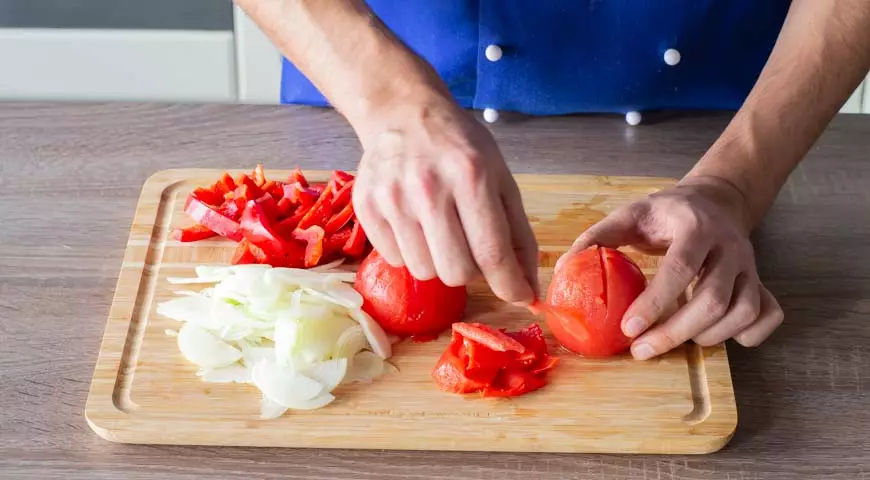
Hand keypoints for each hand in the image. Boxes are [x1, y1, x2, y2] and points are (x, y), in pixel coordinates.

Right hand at [352, 96, 538, 302]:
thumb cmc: (459, 146)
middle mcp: (428, 188)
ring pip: (424, 272)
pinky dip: (411, 251)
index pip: (492, 253)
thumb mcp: (500, 177)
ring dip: (439, 261)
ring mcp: (392, 198)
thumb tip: (527, 289)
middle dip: (471, 271)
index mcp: (471, 176)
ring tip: (440, 230)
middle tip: (471, 246)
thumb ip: (518, 234)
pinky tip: (415, 223)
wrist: (403, 113)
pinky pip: (395, 260)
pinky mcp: (366, 207)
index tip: (519, 296)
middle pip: (456, 272)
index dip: (509, 285)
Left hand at [563, 175, 783, 359]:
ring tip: (672, 340)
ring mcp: (750, 267)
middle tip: (642, 350)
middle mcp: (730, 248)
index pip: (680, 268)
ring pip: (742, 312)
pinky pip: (768, 316)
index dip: (656, 302)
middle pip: (713, 299)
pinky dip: (747, 335)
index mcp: (695, 227)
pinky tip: (714, 336)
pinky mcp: (761, 282)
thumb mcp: (631, 214)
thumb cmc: (666, 213)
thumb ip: (598, 238)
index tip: (629, 328)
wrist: (715, 201)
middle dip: (676, 332)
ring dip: (707, 337)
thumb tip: (565, 268)